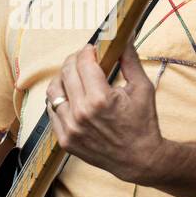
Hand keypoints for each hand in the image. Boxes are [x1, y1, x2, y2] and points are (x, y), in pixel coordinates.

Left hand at [45, 42, 165, 184]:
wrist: (140, 159)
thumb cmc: (143, 123)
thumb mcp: (142, 88)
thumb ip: (130, 60)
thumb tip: (124, 37)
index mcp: (100, 99)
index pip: (83, 62)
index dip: (87, 51)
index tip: (92, 50)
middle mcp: (81, 113)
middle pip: (66, 72)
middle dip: (75, 60)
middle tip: (84, 59)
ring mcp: (70, 128)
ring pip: (53, 91)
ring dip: (63, 78)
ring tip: (75, 77)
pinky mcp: (65, 139)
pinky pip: (52, 111)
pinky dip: (59, 99)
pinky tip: (71, 97)